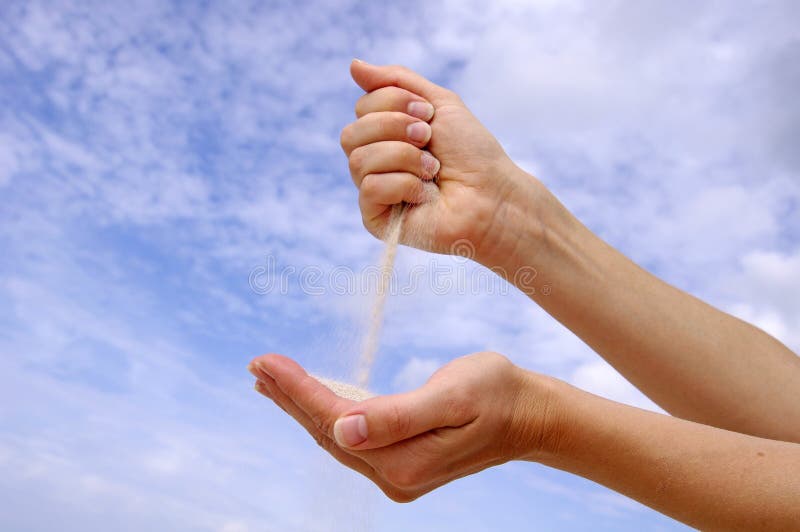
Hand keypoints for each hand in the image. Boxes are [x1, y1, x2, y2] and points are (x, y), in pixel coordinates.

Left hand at [248, 351, 557, 501]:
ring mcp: (396, 473)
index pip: (334, 421)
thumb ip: (397, 416)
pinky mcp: (401, 463)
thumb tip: (343, 431)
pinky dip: (324, 414)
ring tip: (269, 380)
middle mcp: (393, 476)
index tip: (265, 361)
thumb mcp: (451, 397)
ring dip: (300, 406)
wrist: (530, 416)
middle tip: (256, 364)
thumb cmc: (497, 394)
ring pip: (334, 437)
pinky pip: (351, 439)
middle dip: (288, 396)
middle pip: (326, 432)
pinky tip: (309, 401)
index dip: (296, 390)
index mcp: (403, 460)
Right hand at [341, 60, 546, 265]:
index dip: (394, 104)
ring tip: (432, 169)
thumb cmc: (472, 154)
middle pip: (350, 134)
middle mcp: (374, 162)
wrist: (492, 194)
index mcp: (386, 134)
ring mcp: (373, 192)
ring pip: (358, 161)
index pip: (361, 108)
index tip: (429, 115)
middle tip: (428, 139)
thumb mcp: (438, 103)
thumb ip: (396, 82)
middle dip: (395, 128)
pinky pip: (369, 189)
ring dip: (404, 157)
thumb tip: (353, 65)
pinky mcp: (376, 220)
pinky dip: (403, 185)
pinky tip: (425, 194)